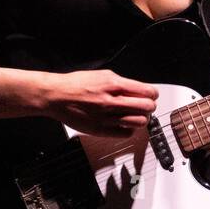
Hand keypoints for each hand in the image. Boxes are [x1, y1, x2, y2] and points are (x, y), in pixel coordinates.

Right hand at [42, 69, 158, 136]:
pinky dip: (129, 129)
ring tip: (137, 116)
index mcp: (113, 85)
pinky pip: (125, 133)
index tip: (152, 95)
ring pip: (139, 122)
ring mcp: (106, 117)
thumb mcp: (102, 75)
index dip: (153, 94)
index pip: (146, 91)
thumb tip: (138, 89)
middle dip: (150, 106)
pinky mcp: (100, 130)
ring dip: (142, 118)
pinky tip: (125, 124)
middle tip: (146, 106)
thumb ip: (121, 82)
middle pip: (146, 107)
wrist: (57, 96)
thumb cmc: (76, 85)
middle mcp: (111, 101)